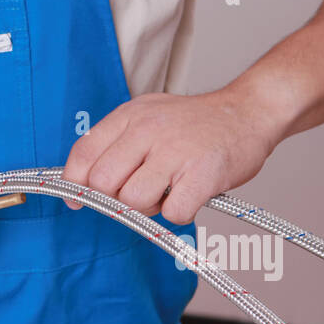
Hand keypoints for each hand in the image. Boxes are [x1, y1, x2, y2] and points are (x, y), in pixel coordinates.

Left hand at [61, 89, 280, 224]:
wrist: (249, 111)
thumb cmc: (195, 124)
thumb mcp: (148, 116)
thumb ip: (116, 144)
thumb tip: (83, 182)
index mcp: (129, 116)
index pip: (83, 153)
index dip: (73, 183)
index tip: (77, 199)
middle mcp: (148, 130)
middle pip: (103, 183)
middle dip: (115, 199)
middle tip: (140, 191)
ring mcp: (175, 151)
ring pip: (133, 201)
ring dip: (148, 207)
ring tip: (168, 190)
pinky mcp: (203, 173)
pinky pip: (173, 212)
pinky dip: (178, 212)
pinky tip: (188, 194)